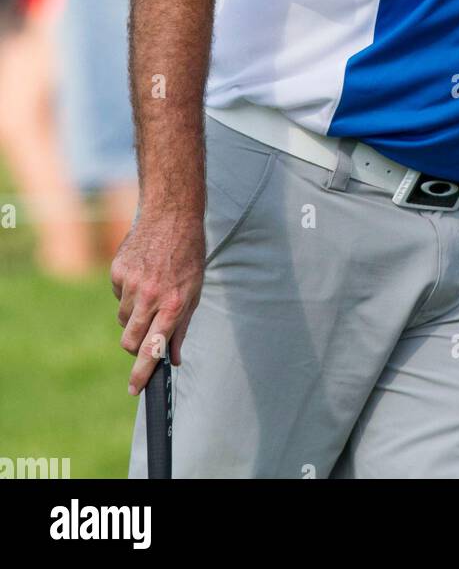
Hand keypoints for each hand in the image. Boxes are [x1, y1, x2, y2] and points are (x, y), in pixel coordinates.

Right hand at [111, 209, 205, 394]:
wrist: (172, 215)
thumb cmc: (188, 255)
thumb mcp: (194, 291)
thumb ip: (182, 328)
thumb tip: (174, 360)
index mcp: (174, 304)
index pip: (154, 348)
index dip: (142, 373)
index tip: (134, 390)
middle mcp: (151, 296)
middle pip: (130, 341)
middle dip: (134, 347)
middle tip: (144, 335)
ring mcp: (131, 283)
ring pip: (123, 319)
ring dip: (134, 314)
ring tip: (151, 289)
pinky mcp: (117, 271)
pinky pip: (117, 295)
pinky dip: (127, 291)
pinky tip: (142, 272)